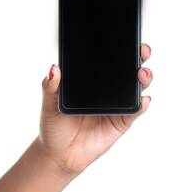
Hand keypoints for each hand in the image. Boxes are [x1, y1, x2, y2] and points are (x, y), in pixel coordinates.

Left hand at [35, 43, 152, 177]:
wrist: (59, 155)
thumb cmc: (54, 126)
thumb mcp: (48, 104)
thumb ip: (50, 87)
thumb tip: (54, 68)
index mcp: (91, 81)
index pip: (108, 60)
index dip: (118, 48)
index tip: (125, 37)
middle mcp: (107, 90)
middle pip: (128, 69)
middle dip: (138, 56)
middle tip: (141, 50)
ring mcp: (116, 105)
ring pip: (136, 88)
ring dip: (143, 78)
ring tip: (142, 73)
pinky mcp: (122, 122)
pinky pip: (135, 111)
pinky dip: (141, 104)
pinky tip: (142, 99)